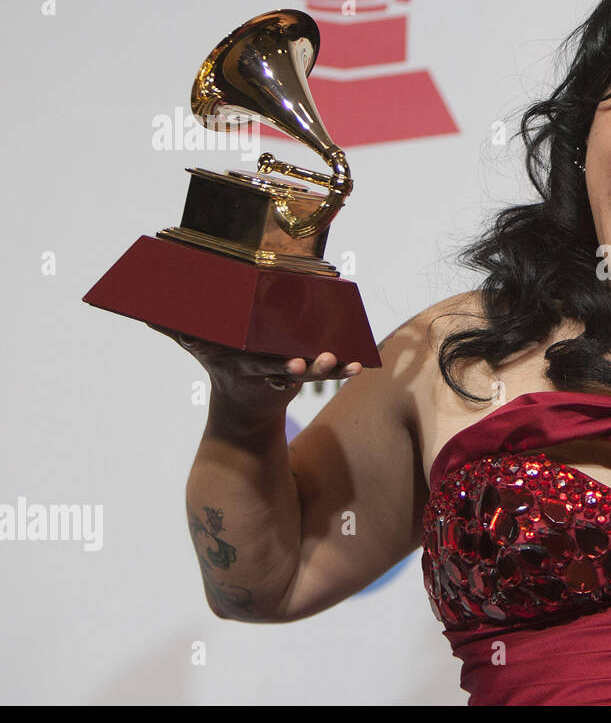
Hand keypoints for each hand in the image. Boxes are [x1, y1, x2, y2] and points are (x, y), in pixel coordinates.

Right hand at [146, 323, 361, 398]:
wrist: (243, 413)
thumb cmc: (222, 366)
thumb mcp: (198, 348)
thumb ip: (174, 328)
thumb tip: (141, 309)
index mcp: (233, 360)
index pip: (238, 357)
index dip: (250, 358)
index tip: (271, 361)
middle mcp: (259, 369)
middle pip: (277, 368)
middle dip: (294, 367)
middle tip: (306, 364)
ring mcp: (282, 375)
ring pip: (306, 373)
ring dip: (323, 369)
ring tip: (336, 360)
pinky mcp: (301, 378)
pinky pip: (324, 373)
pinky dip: (340, 368)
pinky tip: (357, 364)